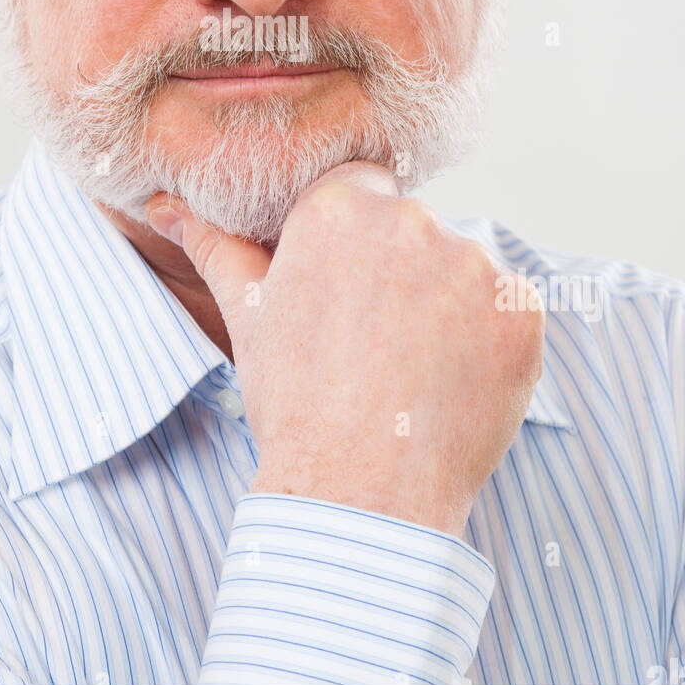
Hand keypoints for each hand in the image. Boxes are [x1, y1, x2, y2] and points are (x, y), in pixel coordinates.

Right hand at [146, 161, 544, 537]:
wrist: (360, 496)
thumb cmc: (294, 403)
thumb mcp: (249, 315)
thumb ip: (215, 245)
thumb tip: (163, 204)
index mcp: (337, 208)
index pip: (363, 188)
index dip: (355, 242)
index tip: (347, 292)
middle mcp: (410, 220)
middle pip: (414, 228)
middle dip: (400, 272)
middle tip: (374, 341)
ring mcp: (474, 264)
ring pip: (463, 267)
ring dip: (448, 304)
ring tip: (411, 369)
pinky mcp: (521, 311)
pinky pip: (508, 308)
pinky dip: (489, 340)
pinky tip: (452, 383)